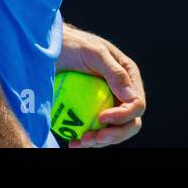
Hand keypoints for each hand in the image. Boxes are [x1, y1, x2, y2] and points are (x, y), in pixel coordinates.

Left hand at [56, 24, 145, 147]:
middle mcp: (121, 92)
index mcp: (129, 77)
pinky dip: (85, 140)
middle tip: (94, 138)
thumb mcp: (94, 53)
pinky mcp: (90, 112)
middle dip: (115, 135)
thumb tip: (131, 98)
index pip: (136, 104)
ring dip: (99, 142)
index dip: (124, 116)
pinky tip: (73, 142)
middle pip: (129, 123)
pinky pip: (93, 130)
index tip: (102, 118)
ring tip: (80, 141)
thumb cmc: (73, 44)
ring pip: (112, 131)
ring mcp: (106, 104)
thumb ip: (114, 73)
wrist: (50, 49)